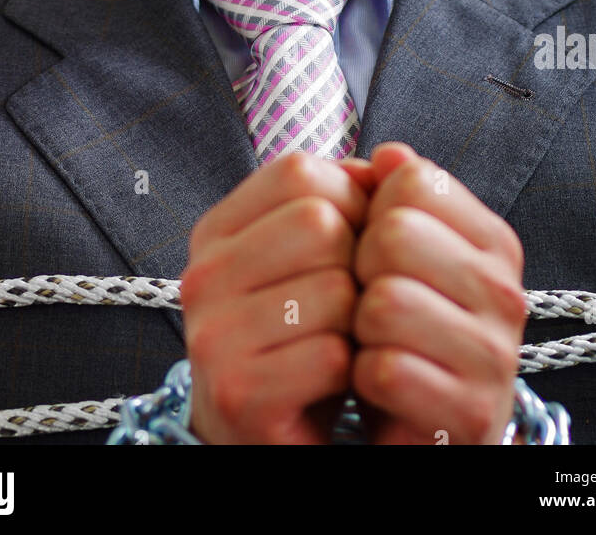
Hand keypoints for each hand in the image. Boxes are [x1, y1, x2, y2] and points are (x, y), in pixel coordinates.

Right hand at [180, 152, 373, 443]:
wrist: (269, 436)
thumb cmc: (303, 333)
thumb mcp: (316, 256)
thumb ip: (348, 197)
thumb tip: (394, 159)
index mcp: (216, 230)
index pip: (299, 171)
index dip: (350, 198)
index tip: (357, 239)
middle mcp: (201, 276)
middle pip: (321, 223)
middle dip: (359, 260)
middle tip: (353, 300)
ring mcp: (213, 337)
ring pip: (335, 290)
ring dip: (359, 321)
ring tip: (343, 341)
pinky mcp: (238, 395)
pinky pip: (333, 356)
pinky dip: (353, 370)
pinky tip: (335, 381)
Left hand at [350, 143, 525, 444]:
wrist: (419, 424)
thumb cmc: (403, 327)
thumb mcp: (398, 254)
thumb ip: (392, 197)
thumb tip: (386, 154)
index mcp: (494, 241)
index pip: (414, 180)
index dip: (373, 210)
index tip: (377, 250)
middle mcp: (506, 292)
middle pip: (396, 233)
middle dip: (360, 267)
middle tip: (367, 299)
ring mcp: (495, 356)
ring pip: (386, 302)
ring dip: (358, 326)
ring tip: (372, 342)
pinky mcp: (469, 413)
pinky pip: (383, 369)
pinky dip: (361, 377)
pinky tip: (376, 383)